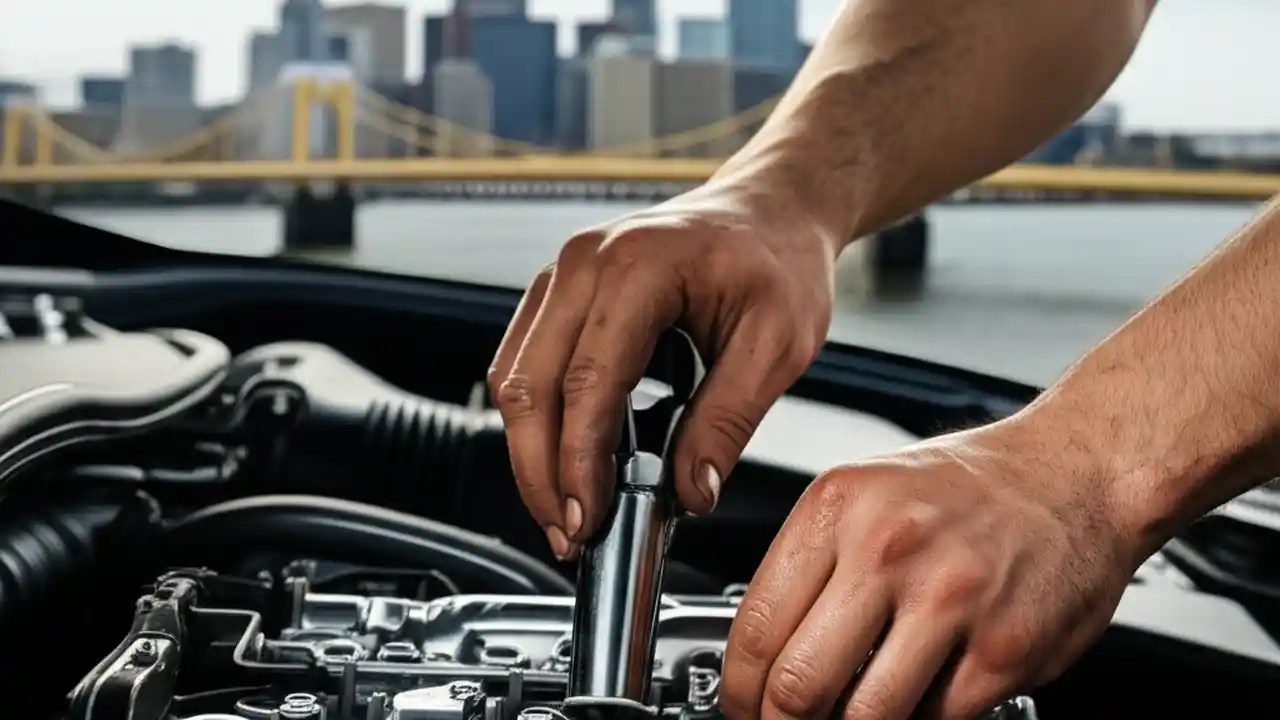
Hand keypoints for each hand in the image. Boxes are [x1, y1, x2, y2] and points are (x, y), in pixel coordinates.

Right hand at [487, 178, 841, 558]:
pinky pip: (524, 363)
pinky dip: (538, 420)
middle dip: (540, 471)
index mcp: (639, 265)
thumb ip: (728, 420)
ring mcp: (563, 273)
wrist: (770, 209)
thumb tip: (690, 493)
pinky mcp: (559, 293)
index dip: (579, 461)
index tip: (590, 518)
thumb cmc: (778, 260)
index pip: (588, 381)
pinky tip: (567, 463)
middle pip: (528, 383)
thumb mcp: (779, 344)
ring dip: (530, 452)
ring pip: (513, 378)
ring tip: (565, 510)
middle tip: (569, 533)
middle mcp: (584, 262)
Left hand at [720, 419, 1140, 719]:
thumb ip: (813, 564)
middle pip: (798, 683)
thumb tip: (764, 650)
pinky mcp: (1005, 650)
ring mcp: (950, 600)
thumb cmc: (970, 488)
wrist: (1077, 475)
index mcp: (839, 507)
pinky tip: (912, 702)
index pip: (757, 625)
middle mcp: (889, 548)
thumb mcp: (865, 493)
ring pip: (864, 716)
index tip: (740, 705)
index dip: (738, 688)